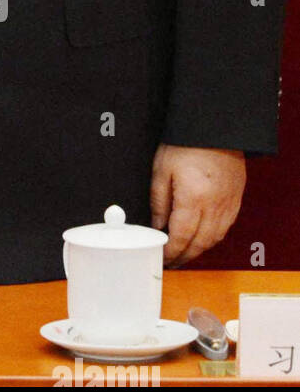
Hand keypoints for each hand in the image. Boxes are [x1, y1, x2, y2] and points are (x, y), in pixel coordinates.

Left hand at [150, 144, 245, 264]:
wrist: (215, 129)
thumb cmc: (185, 145)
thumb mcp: (161, 170)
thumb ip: (159, 201)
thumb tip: (156, 225)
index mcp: (193, 200)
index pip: (181, 237)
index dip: (170, 251)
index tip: (161, 257)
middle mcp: (214, 208)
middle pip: (199, 243)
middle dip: (184, 256)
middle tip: (170, 262)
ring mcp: (228, 206)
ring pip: (214, 239)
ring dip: (198, 250)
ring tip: (183, 254)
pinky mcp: (235, 201)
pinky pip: (225, 228)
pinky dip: (211, 239)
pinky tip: (201, 239)